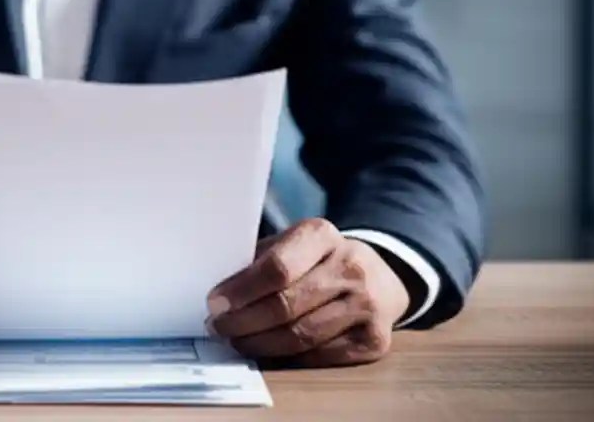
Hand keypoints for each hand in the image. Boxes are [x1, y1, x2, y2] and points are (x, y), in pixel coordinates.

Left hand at [205, 218, 409, 366]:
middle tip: (218, 329)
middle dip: (243, 322)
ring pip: (301, 336)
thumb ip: (258, 265)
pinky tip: (269, 352)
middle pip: (286, 305)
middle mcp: (350, 266)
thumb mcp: (291, 246)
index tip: (214, 304)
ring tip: (237, 342)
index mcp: (322, 235)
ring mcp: (368, 304)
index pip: (276, 268)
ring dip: (261, 344)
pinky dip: (288, 358)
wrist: (379, 279)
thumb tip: (218, 298)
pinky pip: (320, 356)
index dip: (241, 290)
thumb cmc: (318, 262)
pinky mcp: (375, 339)